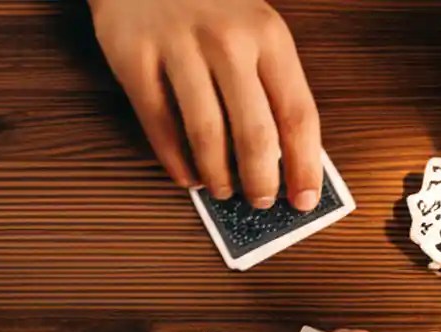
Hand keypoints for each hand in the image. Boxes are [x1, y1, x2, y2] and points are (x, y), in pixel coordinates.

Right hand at [90, 0, 321, 210]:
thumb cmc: (208, 3)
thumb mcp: (253, 27)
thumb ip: (269, 81)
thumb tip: (285, 155)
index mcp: (268, 35)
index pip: (298, 113)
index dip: (304, 165)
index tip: (305, 199)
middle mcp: (228, 41)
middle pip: (254, 133)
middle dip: (261, 182)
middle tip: (261, 202)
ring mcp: (179, 48)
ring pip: (206, 135)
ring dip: (218, 176)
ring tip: (223, 190)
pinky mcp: (135, 57)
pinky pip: (159, 124)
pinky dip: (175, 161)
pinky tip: (188, 176)